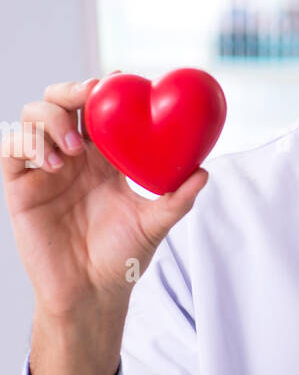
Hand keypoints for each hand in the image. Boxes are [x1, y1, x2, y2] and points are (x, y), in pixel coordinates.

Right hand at [1, 74, 208, 320]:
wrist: (92, 293)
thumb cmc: (123, 259)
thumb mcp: (154, 225)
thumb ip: (177, 199)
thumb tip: (204, 172)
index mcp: (105, 157)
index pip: (99, 109)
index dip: (105, 89)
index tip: (119, 81)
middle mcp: (73, 157)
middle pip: (61, 101)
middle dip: (71, 90)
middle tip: (90, 95)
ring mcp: (44, 169)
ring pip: (33, 117)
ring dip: (52, 118)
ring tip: (74, 147)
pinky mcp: (20, 187)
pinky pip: (11, 149)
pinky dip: (28, 143)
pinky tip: (53, 163)